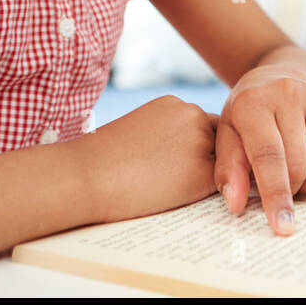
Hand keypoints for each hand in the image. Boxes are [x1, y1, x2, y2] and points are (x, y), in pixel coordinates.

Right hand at [68, 96, 217, 223]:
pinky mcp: (204, 172)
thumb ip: (166, 135)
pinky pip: (217, 184)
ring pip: (220, 162)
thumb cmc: (101, 160)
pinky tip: (178, 200)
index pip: (201, 125)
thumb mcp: (139, 131)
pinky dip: (205, 194)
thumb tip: (180, 155)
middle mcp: (193, 115)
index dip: (195, 147)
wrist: (85, 175)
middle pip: (216, 141)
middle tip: (181, 181)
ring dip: (208, 175)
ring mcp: (201, 142)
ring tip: (173, 191)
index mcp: (174, 104)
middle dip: (207, 159)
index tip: (181, 164)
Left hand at [215, 63, 305, 236]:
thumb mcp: (227, 134)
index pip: (269, 157)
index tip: (281, 226)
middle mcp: (289, 96)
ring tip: (295, 176)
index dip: (276, 195)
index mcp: (253, 104)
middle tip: (280, 187)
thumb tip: (235, 204)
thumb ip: (229, 170)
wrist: (279, 75)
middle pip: (299, 166)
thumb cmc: (248, 112)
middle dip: (290, 190)